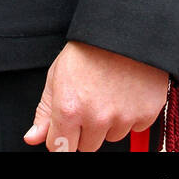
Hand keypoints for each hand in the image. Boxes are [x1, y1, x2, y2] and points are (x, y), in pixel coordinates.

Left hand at [23, 41, 168, 151]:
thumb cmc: (88, 48)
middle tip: (89, 100)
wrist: (124, 29)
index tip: (65, 129)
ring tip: (109, 91)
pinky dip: (130, 114)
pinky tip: (126, 91)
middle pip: (87, 147)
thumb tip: (33, 137)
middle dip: (85, 129)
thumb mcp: (57, 74)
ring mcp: (122, 118)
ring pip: (111, 137)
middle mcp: (96, 118)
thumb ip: (45, 110)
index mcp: (69, 109)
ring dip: (109, 122)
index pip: (60, 148)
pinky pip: (134, 128)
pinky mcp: (145, 115)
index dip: (61, 137)